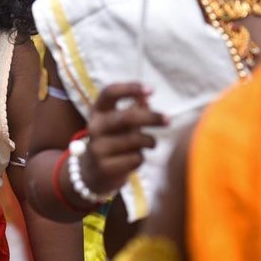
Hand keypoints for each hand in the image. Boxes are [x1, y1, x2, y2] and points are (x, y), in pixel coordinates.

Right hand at [81, 83, 168, 197]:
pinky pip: (135, 159)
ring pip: (135, 140)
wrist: (93, 172)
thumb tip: (146, 97)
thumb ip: (133, 109)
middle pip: (127, 117)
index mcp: (98, 111)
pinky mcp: (105, 167)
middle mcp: (94, 127)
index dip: (130, 88)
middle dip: (151, 118)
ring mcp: (97, 148)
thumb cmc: (113, 140)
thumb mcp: (119, 122)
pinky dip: (141, 158)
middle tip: (167, 120)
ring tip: (151, 143)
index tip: (151, 90)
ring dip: (150, 141)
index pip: (110, 93)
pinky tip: (134, 159)